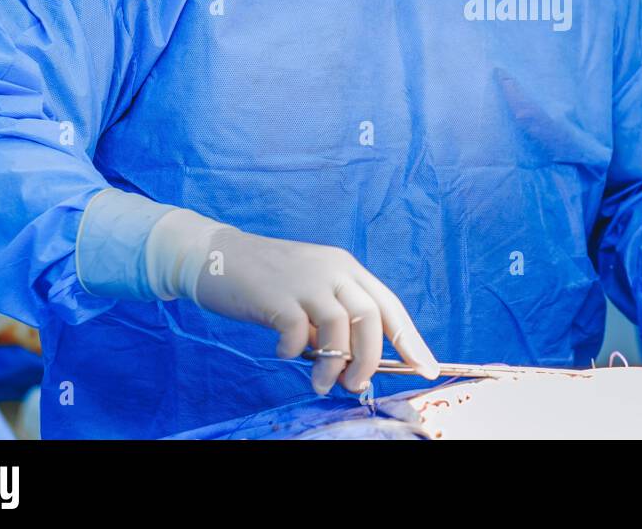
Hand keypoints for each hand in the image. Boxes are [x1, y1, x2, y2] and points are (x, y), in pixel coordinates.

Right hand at [193, 230, 439, 394]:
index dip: (411, 340)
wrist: (215, 256)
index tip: (427, 369)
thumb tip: (349, 370)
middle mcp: (332, 269)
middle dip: (371, 358)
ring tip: (320, 382)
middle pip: (371, 315)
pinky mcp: (275, 292)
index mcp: (346, 268)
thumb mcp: (308, 295)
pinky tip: (281, 352)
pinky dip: (294, 351)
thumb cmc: (266, 282)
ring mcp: (304, 278)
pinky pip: (297, 330)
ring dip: (335, 362)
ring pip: (340, 324)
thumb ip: (330, 325)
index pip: (390, 306)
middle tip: (356, 386)